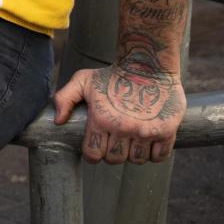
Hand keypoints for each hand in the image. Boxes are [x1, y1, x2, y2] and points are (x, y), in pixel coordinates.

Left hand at [52, 57, 185, 164]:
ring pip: (137, 160)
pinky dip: (154, 154)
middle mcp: (123, 128)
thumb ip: (65, 98)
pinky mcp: (166, 130)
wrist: (148, 64)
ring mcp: (146, 130)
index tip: (96, 147)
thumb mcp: (83, 80)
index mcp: (101, 119)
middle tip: (114, 142)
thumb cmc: (113, 73)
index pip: (93, 154)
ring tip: (131, 141)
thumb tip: (58, 121)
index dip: (92, 154)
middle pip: (115, 159)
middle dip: (112, 153)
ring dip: (133, 154)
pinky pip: (159, 156)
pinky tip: (148, 143)